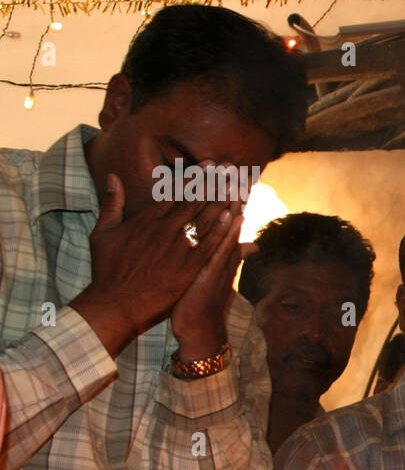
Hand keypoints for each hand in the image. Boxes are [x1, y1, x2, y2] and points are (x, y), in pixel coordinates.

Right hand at [70, 172, 238, 357]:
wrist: (115, 303)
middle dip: (214, 183)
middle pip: (195, 201)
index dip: (196, 178)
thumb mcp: (102, 232)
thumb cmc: (107, 270)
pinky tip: (233, 216)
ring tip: (237, 185)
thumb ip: (111, 204)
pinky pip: (210, 243)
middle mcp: (164, 229)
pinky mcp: (189, 266)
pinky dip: (222, 229)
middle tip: (230, 168)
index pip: (176, 193)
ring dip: (222, 201)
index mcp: (146, 220)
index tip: (210, 166)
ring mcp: (178, 247)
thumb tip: (112, 176)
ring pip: (205, 219)